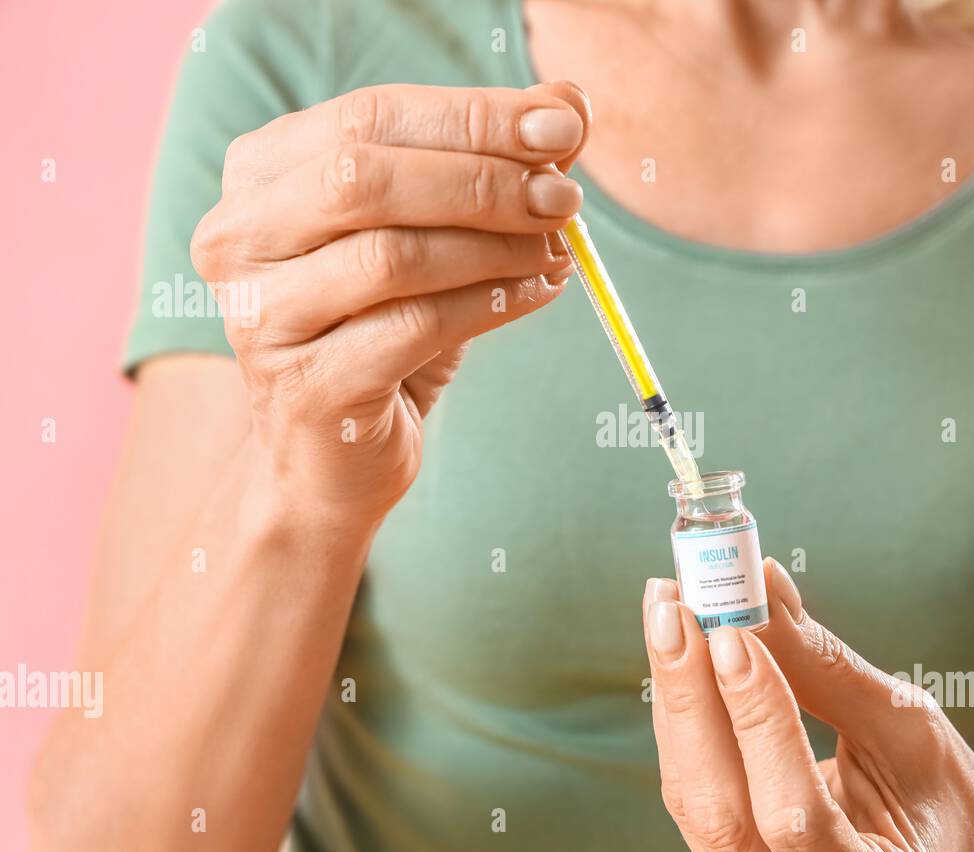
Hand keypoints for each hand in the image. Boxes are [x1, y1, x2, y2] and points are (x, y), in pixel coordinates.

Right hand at [191, 81, 589, 528]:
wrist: (333, 458)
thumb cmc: (383, 330)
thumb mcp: (432, 236)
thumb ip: (488, 165)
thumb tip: (569, 105)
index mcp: (260, 175)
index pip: (369, 117)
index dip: (473, 117)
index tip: (565, 128)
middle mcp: (238, 238)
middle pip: (365, 179)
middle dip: (482, 182)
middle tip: (563, 199)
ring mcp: (261, 318)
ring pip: (391, 257)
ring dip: (493, 247)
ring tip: (557, 251)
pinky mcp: (307, 388)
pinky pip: (414, 330)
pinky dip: (490, 304)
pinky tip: (538, 292)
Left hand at [641, 559, 973, 851]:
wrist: (942, 846)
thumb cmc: (940, 793)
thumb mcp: (906, 728)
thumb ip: (828, 669)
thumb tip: (764, 585)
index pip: (793, 816)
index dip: (759, 725)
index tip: (736, 636)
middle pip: (718, 809)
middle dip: (689, 697)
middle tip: (674, 606)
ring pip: (692, 793)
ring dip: (674, 691)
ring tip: (667, 603)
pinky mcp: (726, 845)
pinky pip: (691, 779)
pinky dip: (682, 706)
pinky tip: (677, 643)